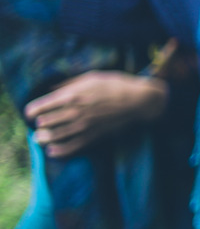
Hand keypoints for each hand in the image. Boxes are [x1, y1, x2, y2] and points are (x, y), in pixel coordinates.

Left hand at [23, 71, 168, 157]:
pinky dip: (60, 151)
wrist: (139, 101)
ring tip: (40, 138)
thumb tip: (52, 89)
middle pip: (44, 123)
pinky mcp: (94, 135)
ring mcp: (84, 125)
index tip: (31, 113)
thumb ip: (69, 84)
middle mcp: (74, 111)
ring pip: (55, 136)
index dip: (31, 111)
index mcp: (71, 95)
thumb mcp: (91, 77)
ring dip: (44, 138)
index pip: (40, 106)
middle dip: (39, 124)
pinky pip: (72, 147)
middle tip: (39, 125)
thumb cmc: (116, 85)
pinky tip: (53, 151)